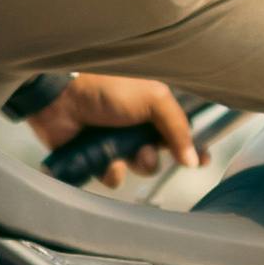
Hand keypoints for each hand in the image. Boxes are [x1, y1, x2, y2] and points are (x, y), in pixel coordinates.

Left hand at [23, 72, 200, 185]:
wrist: (63, 94)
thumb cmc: (108, 87)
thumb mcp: (153, 97)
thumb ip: (177, 126)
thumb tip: (192, 158)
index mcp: (151, 111)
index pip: (177, 134)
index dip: (191, 150)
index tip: (200, 162)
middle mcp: (134, 128)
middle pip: (158, 156)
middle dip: (153, 157)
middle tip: (144, 149)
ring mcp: (114, 144)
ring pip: (136, 170)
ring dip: (133, 164)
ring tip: (121, 151)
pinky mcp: (93, 158)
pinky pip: (113, 178)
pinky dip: (110, 170)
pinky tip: (102, 157)